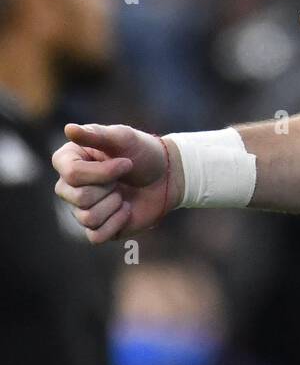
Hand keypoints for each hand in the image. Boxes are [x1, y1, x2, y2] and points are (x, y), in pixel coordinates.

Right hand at [52, 123, 183, 243]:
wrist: (167, 175)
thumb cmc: (143, 152)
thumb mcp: (122, 138)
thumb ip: (95, 135)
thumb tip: (68, 128)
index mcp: (69, 160)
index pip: (72, 174)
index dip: (103, 172)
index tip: (126, 163)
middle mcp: (69, 186)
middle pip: (79, 198)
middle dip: (110, 187)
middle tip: (123, 179)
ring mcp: (81, 208)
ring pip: (87, 217)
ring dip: (115, 204)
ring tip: (123, 193)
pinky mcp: (96, 227)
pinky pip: (96, 236)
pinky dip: (116, 223)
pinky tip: (126, 210)